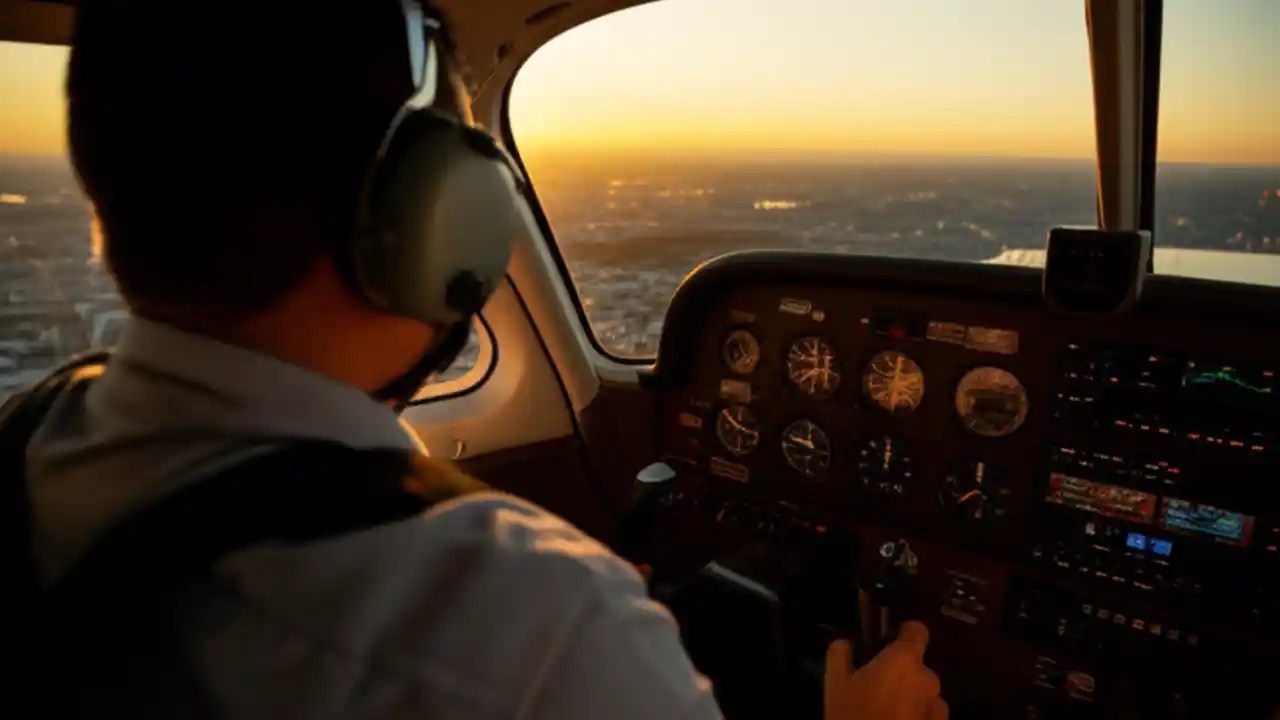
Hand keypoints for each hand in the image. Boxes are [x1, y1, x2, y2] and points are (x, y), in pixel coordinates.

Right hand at [825, 622, 946, 719]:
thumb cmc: (852, 717)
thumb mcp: (834, 684)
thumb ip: (840, 654)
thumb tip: (845, 642)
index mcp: (903, 660)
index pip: (917, 631)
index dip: (905, 632)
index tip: (889, 639)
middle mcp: (927, 679)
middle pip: (917, 666)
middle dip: (900, 673)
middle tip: (875, 687)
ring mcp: (936, 708)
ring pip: (923, 693)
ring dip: (910, 697)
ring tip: (885, 713)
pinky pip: (928, 716)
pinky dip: (916, 718)